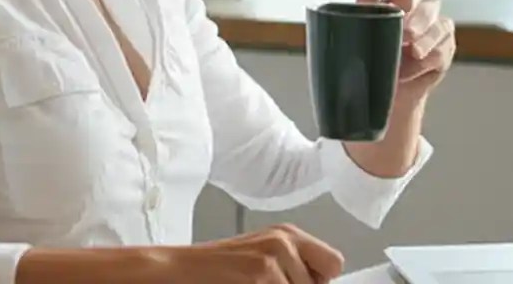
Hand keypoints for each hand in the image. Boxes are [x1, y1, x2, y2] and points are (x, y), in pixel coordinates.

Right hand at [147, 224, 344, 283]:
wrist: (178, 269)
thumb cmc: (217, 269)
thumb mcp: (262, 258)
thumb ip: (293, 267)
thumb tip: (320, 282)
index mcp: (288, 234)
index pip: (334, 264)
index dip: (319, 282)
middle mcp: (285, 240)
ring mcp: (273, 258)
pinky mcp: (261, 275)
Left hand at [357, 0, 455, 104]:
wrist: (387, 86)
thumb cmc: (376, 52)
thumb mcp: (366, 29)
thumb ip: (368, 7)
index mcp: (404, 1)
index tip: (401, 7)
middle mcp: (425, 11)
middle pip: (429, 9)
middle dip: (418, 22)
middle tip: (406, 35)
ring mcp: (438, 30)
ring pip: (440, 28)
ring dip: (425, 43)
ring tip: (411, 55)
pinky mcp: (446, 50)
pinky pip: (443, 51)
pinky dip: (429, 60)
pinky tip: (415, 69)